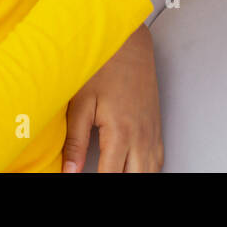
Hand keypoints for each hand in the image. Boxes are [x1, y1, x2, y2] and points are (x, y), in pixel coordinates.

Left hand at [62, 25, 162, 171]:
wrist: (129, 43)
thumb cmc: (103, 67)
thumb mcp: (81, 104)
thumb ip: (75, 142)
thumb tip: (69, 172)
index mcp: (120, 133)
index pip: (110, 178)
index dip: (94, 183)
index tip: (80, 178)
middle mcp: (141, 137)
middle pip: (135, 178)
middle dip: (116, 180)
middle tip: (100, 172)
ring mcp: (152, 133)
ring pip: (150, 173)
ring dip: (134, 175)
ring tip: (114, 170)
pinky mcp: (156, 127)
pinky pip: (158, 160)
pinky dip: (147, 170)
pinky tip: (134, 168)